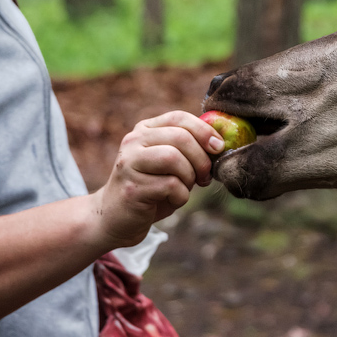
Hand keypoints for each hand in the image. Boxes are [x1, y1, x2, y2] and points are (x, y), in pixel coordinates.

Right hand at [89, 111, 223, 248]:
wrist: (115, 218)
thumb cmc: (150, 189)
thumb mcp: (168, 163)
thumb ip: (187, 149)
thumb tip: (220, 142)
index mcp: (145, 130)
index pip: (179, 118)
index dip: (204, 131)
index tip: (218, 147)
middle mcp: (134, 141)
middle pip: (180, 137)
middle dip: (201, 159)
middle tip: (204, 177)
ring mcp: (129, 163)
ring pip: (174, 159)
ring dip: (189, 178)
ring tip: (183, 189)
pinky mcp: (132, 188)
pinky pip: (171, 186)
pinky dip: (180, 197)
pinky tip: (170, 201)